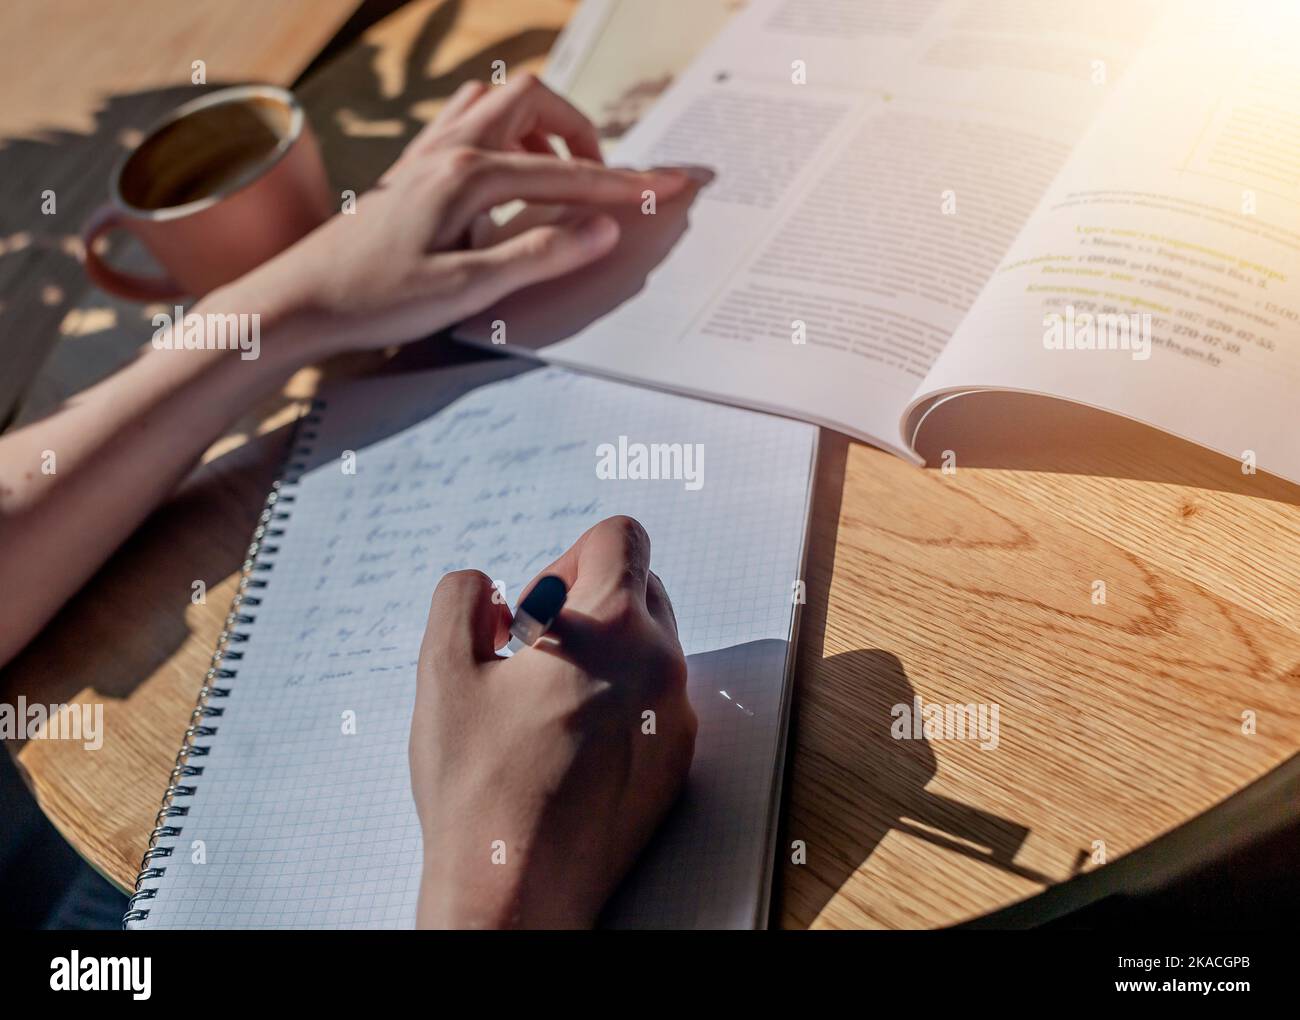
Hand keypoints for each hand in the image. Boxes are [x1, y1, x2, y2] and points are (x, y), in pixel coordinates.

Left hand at [222, 74, 687, 356]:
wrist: (298, 300)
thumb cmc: (375, 300)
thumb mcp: (466, 290)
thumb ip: (539, 254)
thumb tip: (602, 229)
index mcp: (469, 176)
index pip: (568, 175)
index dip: (626, 184)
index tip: (673, 184)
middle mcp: (449, 148)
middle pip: (534, 99)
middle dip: (580, 133)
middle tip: (598, 182)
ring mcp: (425, 151)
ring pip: (498, 102)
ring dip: (539, 128)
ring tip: (554, 179)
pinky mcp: (411, 167)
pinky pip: (469, 122)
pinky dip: (504, 136)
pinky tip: (505, 182)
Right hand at [410, 516, 696, 927]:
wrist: (516, 891)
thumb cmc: (478, 786)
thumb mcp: (441, 672)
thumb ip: (460, 599)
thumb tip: (487, 588)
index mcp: (612, 626)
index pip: (621, 536)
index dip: (570, 554)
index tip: (538, 604)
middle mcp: (661, 663)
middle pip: (640, 587)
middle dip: (587, 601)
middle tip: (532, 652)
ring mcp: (676, 716)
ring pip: (651, 645)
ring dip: (604, 651)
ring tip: (546, 701)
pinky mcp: (677, 762)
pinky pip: (657, 700)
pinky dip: (621, 700)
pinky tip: (569, 743)